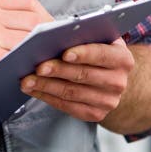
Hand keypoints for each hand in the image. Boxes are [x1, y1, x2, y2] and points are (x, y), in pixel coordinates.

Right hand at [0, 0, 51, 103]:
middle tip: (51, 47)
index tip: (51, 28)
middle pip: (34, 20)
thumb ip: (9, 19)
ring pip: (31, 39)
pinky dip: (30, 63)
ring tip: (42, 57)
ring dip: (41, 50)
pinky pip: (22, 57)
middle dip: (46, 35)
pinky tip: (31, 68)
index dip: (45, 15)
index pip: (28, 1)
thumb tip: (48, 24)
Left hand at [20, 38, 134, 121]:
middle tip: (37, 66)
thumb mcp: (99, 41)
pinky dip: (47, 97)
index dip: (83, 54)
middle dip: (57, 70)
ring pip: (71, 93)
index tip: (64, 53)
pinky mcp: (96, 114)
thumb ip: (84, 37)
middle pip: (83, 75)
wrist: (112, 80)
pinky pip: (67, 106)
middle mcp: (118, 81)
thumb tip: (55, 36)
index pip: (102, 54)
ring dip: (46, 86)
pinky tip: (34, 90)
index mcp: (122, 59)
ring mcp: (108, 101)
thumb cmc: (99, 53)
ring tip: (28, 79)